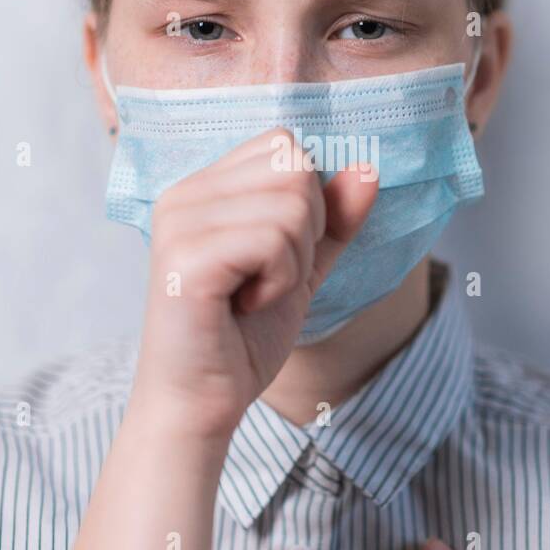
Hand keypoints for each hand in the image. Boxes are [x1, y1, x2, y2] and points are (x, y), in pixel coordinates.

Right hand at [131, 127, 377, 436]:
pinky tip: (245, 305)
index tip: (273, 255)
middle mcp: (183, 193)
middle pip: (293, 168)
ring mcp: (180, 222)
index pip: (284, 145)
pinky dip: (279, 281)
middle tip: (264, 278)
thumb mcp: (301, 267)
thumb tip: (369, 169)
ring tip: (253, 294)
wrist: (201, 403)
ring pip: (290, 205)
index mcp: (202, 186)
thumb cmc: (243, 337)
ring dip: (293, 263)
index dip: (306, 201)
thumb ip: (334, 219)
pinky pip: (273, 240)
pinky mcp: (185, 257)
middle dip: (305, 232)